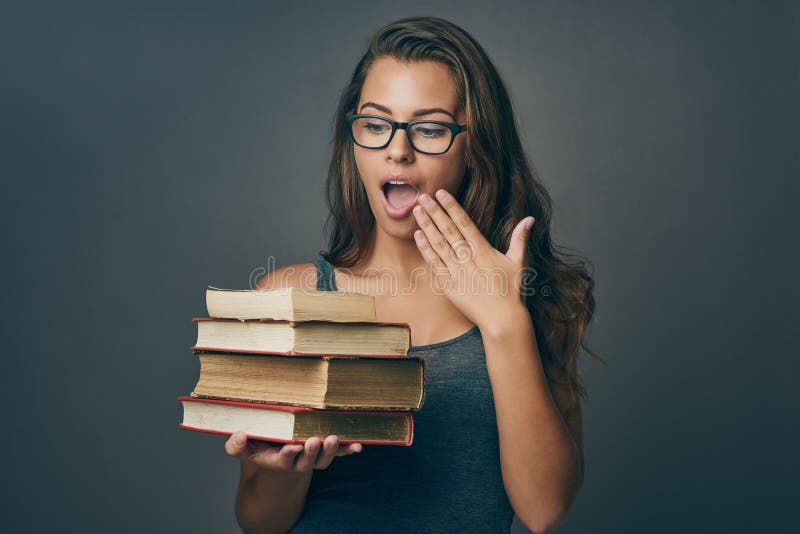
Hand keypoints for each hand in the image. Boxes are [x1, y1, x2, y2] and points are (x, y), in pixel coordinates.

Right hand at [225, 432, 361, 472]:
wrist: (277, 463)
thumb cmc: (260, 449)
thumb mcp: (245, 450)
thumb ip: (237, 446)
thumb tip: (238, 436)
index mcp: (277, 460)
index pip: (283, 459)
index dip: (288, 454)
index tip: (292, 447)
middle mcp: (297, 461)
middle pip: (307, 460)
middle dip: (312, 452)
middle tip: (315, 440)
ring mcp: (312, 458)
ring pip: (323, 459)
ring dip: (330, 450)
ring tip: (332, 438)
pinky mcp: (324, 453)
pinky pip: (337, 453)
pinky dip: (347, 450)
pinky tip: (357, 447)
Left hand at [412, 189, 533, 335]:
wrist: (502, 320)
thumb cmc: (511, 292)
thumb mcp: (518, 262)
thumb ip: (519, 238)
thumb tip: (529, 218)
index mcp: (484, 250)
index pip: (465, 223)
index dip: (452, 207)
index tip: (441, 194)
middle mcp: (469, 259)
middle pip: (449, 231)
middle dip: (435, 212)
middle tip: (423, 197)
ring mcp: (458, 272)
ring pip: (439, 245)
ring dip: (427, 227)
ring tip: (417, 212)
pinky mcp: (450, 286)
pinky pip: (435, 264)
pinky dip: (426, 250)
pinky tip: (418, 236)